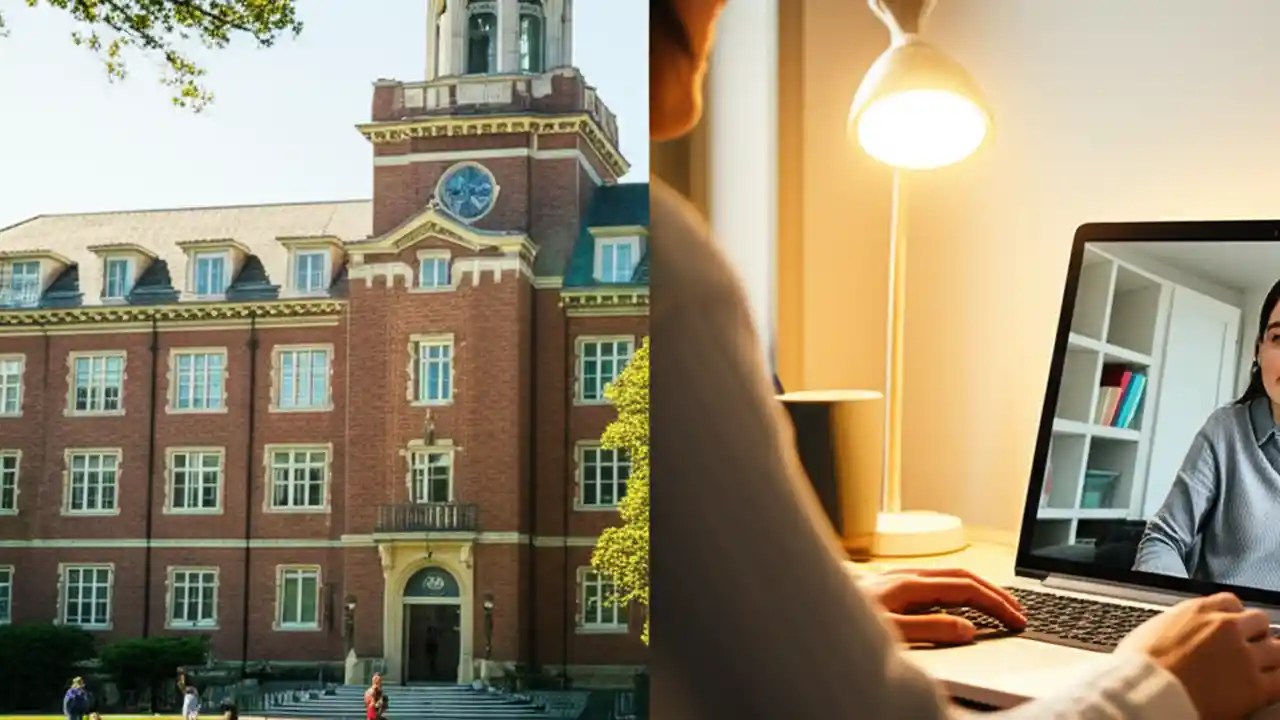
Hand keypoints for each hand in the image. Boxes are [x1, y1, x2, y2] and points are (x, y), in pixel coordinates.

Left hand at [857, 567, 1026, 643]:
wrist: (806, 608)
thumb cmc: (840, 620)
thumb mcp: (888, 632)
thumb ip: (929, 630)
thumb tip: (967, 629)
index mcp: (909, 583)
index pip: (965, 587)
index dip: (995, 603)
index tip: (1016, 619)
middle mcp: (905, 576)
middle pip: (962, 577)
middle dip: (995, 593)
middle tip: (1019, 614)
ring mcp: (898, 580)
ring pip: (949, 578)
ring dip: (978, 590)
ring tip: (1000, 607)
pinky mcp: (891, 589)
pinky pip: (934, 585)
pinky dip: (958, 593)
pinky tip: (960, 606)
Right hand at [1117, 592, 1279, 719]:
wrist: (1145, 691)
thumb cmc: (1137, 667)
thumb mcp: (1149, 631)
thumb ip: (1175, 625)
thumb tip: (1176, 632)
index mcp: (1196, 610)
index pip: (1229, 602)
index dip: (1232, 616)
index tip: (1229, 626)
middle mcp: (1225, 627)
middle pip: (1259, 620)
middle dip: (1255, 634)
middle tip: (1247, 649)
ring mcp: (1244, 656)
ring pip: (1277, 648)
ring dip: (1270, 657)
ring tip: (1261, 669)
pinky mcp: (1255, 686)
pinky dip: (1276, 680)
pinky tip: (1268, 686)